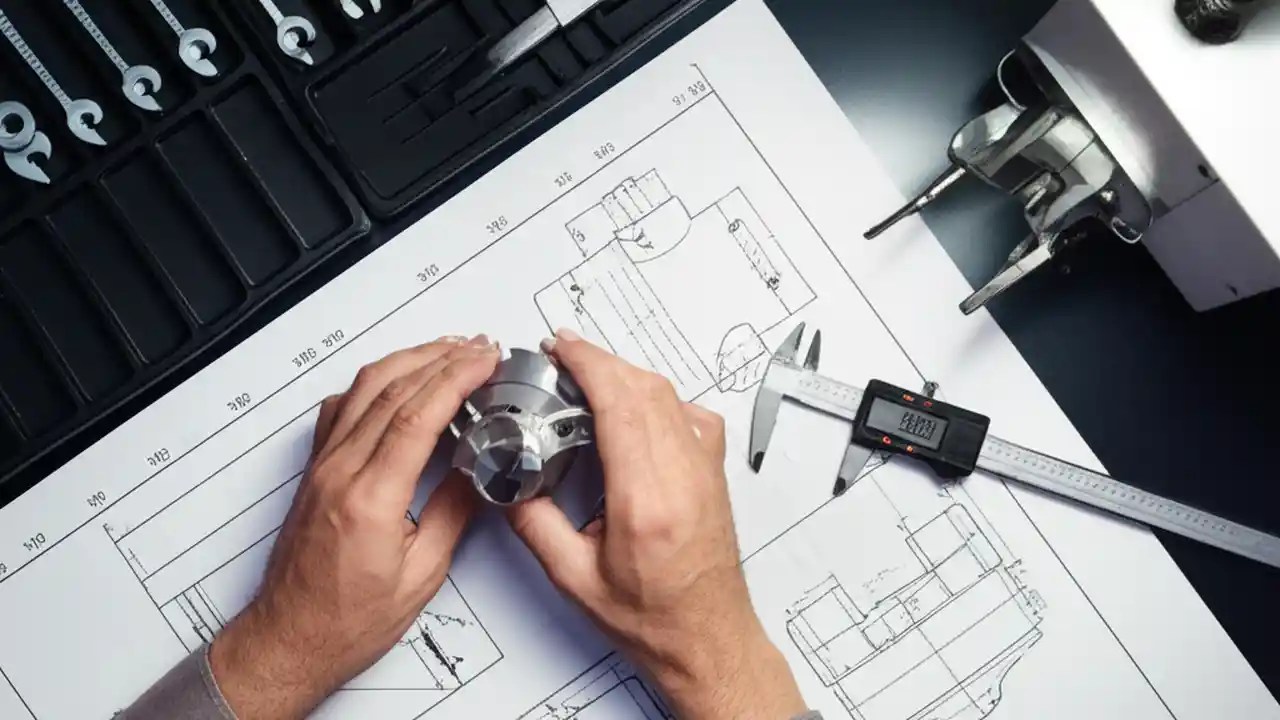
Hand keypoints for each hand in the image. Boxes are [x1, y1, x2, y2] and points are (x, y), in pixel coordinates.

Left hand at [209, 336, 499, 718]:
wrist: (290, 638)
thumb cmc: (345, 621)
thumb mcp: (421, 575)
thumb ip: (453, 514)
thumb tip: (477, 471)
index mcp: (369, 500)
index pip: (416, 416)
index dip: (456, 379)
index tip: (485, 361)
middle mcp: (339, 473)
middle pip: (391, 389)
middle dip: (441, 358)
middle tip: (477, 348)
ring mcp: (321, 467)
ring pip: (363, 388)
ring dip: (409, 360)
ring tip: (445, 351)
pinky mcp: (314, 470)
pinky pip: (340, 407)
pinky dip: (373, 382)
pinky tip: (393, 380)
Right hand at [508, 330, 805, 719]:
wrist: (709, 641)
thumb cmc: (655, 621)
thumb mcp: (575, 579)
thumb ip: (535, 525)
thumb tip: (510, 484)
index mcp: (646, 502)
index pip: (620, 406)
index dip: (589, 364)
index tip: (562, 347)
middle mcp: (683, 478)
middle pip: (645, 389)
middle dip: (601, 360)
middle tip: (564, 354)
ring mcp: (706, 472)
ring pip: (670, 396)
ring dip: (628, 375)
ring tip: (591, 375)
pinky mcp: (715, 473)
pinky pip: (692, 415)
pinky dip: (661, 398)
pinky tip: (638, 407)